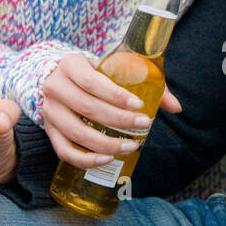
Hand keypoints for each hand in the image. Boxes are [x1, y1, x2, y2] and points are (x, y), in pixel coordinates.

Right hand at [41, 52, 181, 168]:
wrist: (57, 78)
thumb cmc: (93, 73)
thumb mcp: (111, 68)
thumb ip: (145, 82)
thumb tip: (176, 107)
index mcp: (70, 65)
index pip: (92, 82)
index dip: (116, 96)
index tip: (139, 105)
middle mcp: (54, 87)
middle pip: (88, 108)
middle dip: (119, 120)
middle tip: (144, 125)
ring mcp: (49, 111)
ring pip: (77, 132)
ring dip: (106, 143)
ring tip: (130, 145)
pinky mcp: (49, 131)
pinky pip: (64, 151)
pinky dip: (85, 159)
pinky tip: (106, 159)